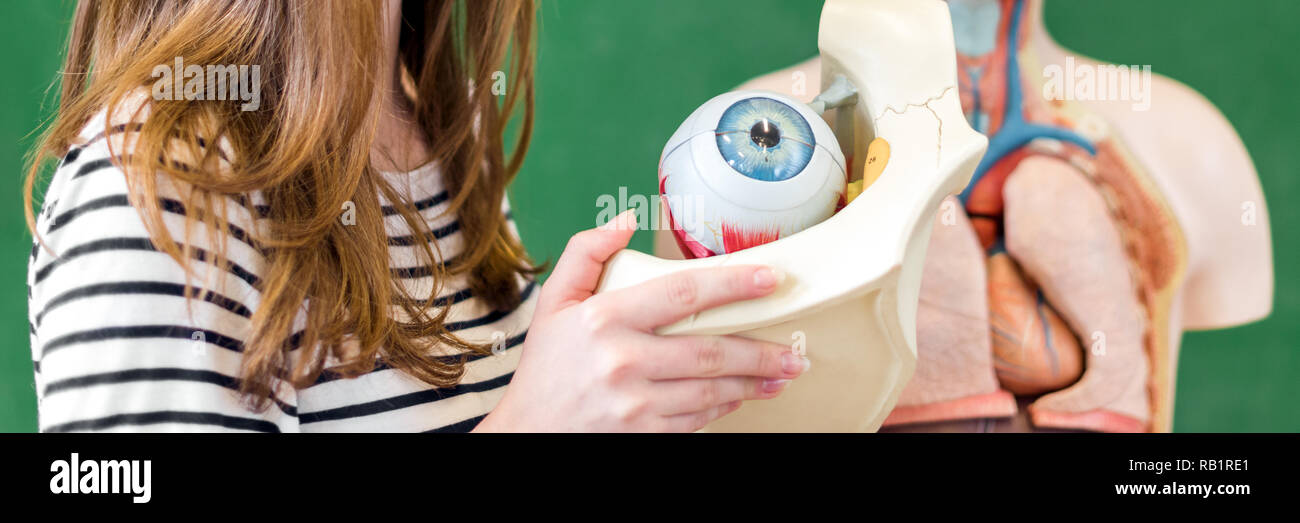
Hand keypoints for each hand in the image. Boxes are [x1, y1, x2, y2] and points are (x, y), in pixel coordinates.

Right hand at [475, 211, 808, 431]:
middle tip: (794, 348)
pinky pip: (698, 418)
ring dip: (754, 382)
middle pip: (710, 351)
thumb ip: (585, 253)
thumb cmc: (545, 369)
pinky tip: (742, 395)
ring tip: (782, 372)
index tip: (770, 279)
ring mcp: (635, 403)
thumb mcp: (553, 303)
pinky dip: (725, 406)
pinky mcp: (644, 434)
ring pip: (712, 389)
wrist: (527, 434)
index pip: (682, 293)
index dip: (733, 284)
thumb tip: (626, 220)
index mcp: (605, 319)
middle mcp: (623, 361)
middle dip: (761, 350)